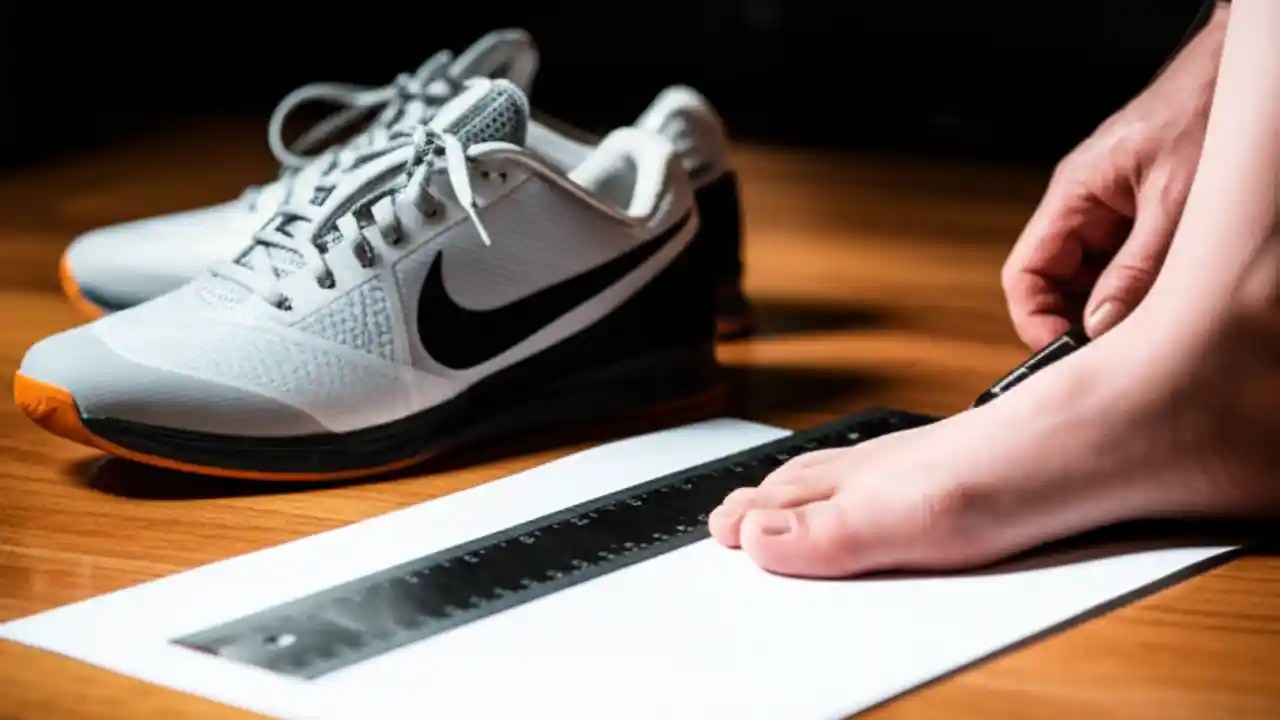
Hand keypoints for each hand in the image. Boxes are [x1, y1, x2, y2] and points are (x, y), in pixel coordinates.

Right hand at [1002, 4, 1227, 349]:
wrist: (1236, 76)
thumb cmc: (1204, 115)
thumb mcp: (1175, 202)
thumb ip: (1137, 268)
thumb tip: (1101, 326)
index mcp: (1073, 196)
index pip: (1025, 273)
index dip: (1034, 318)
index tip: (1062, 352)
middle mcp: (1084, 208)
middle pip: (1055, 284)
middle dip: (1078, 320)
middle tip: (1113, 352)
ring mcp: (1112, 215)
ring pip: (1092, 281)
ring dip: (1113, 307)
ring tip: (1145, 330)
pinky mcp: (1141, 219)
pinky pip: (1125, 268)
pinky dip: (1139, 292)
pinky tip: (1163, 304)